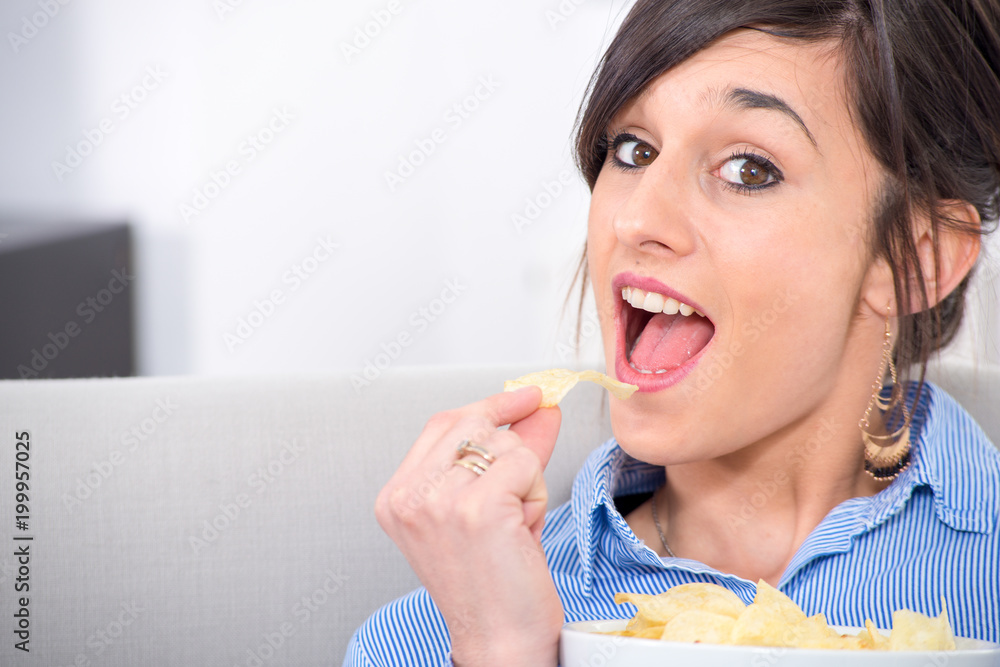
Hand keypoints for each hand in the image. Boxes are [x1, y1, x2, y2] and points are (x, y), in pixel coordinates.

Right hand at [375, 386, 562, 666]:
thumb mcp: (489, 506)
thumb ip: (507, 453)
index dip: (490, 405)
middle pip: (473, 422)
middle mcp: (410, 495)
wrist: (501, 641)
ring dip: (525, 478)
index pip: (443, 422)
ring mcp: (440, 500)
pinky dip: (534, 492)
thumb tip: (535, 408)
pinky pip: (525, 464)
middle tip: (526, 477)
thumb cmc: (493, 586)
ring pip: (505, 444)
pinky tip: (522, 527)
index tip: (523, 397)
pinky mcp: (477, 507)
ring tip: (514, 523)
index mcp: (398, 496)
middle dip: (513, 445)